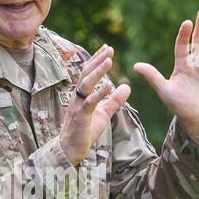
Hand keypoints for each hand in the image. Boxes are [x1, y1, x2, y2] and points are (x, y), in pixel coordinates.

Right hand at [59, 45, 131, 165]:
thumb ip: (115, 100)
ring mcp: (77, 106)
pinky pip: (89, 102)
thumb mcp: (104, 113)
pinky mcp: (81, 117)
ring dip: (98, 72)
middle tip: (109, 49)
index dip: (97, 60)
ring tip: (109, 61)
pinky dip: (99, 93)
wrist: (71, 150)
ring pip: (85, 84)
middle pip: (86, 74)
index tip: (106, 48)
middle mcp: (77, 97)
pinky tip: (109, 85)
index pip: (88, 73)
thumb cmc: (85, 132)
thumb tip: (127, 86)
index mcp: (82, 95)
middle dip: (97, 61)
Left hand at [133, 7, 198, 145]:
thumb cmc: (180, 107)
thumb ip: (153, 77)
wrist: (198, 120)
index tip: (186, 23)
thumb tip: (135, 66)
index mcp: (181, 64)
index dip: (184, 34)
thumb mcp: (165, 91)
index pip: (182, 45)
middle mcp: (195, 62)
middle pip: (198, 40)